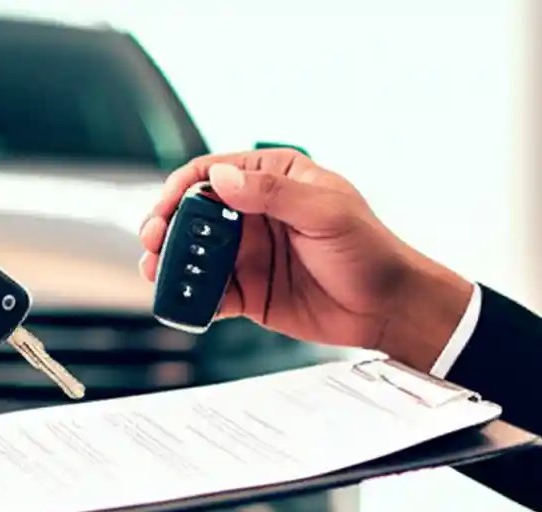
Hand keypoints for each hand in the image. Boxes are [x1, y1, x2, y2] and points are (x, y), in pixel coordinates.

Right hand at [138, 149, 473, 371]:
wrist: (389, 307)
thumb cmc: (370, 251)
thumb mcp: (325, 212)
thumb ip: (272, 194)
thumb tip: (222, 178)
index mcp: (273, 179)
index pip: (213, 174)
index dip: (181, 188)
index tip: (166, 208)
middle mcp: (254, 214)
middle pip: (194, 214)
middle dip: (166, 227)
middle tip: (152, 243)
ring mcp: (248, 253)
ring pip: (194, 254)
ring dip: (170, 262)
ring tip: (156, 274)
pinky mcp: (248, 290)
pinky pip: (209, 292)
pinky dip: (191, 296)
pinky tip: (183, 300)